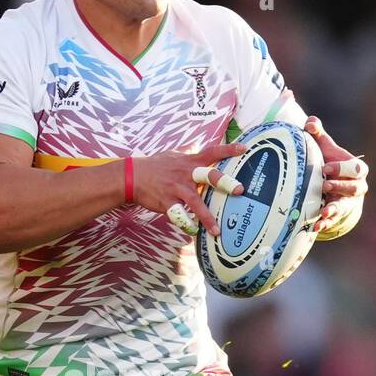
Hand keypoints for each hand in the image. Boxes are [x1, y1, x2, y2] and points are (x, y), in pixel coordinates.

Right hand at [132, 139, 246, 235]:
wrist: (132, 177)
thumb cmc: (154, 165)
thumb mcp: (172, 154)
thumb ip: (187, 150)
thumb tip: (196, 143)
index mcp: (190, 161)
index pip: (212, 152)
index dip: (228, 150)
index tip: (244, 149)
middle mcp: (186, 174)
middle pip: (209, 176)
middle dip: (224, 182)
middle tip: (239, 190)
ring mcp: (177, 189)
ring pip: (196, 203)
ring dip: (207, 218)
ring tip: (217, 231)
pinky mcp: (167, 203)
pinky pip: (179, 217)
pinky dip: (187, 225)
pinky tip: (194, 233)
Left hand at [304, 116, 368, 239]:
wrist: (333, 187)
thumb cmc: (330, 164)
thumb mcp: (325, 149)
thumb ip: (318, 135)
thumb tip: (310, 123)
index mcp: (357, 170)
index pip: (356, 168)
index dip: (343, 168)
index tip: (326, 167)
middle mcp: (357, 187)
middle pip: (353, 188)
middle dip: (339, 187)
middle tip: (324, 185)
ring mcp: (348, 203)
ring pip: (344, 207)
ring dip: (334, 209)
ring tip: (323, 211)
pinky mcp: (338, 216)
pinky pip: (333, 221)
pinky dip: (325, 224)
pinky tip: (316, 226)